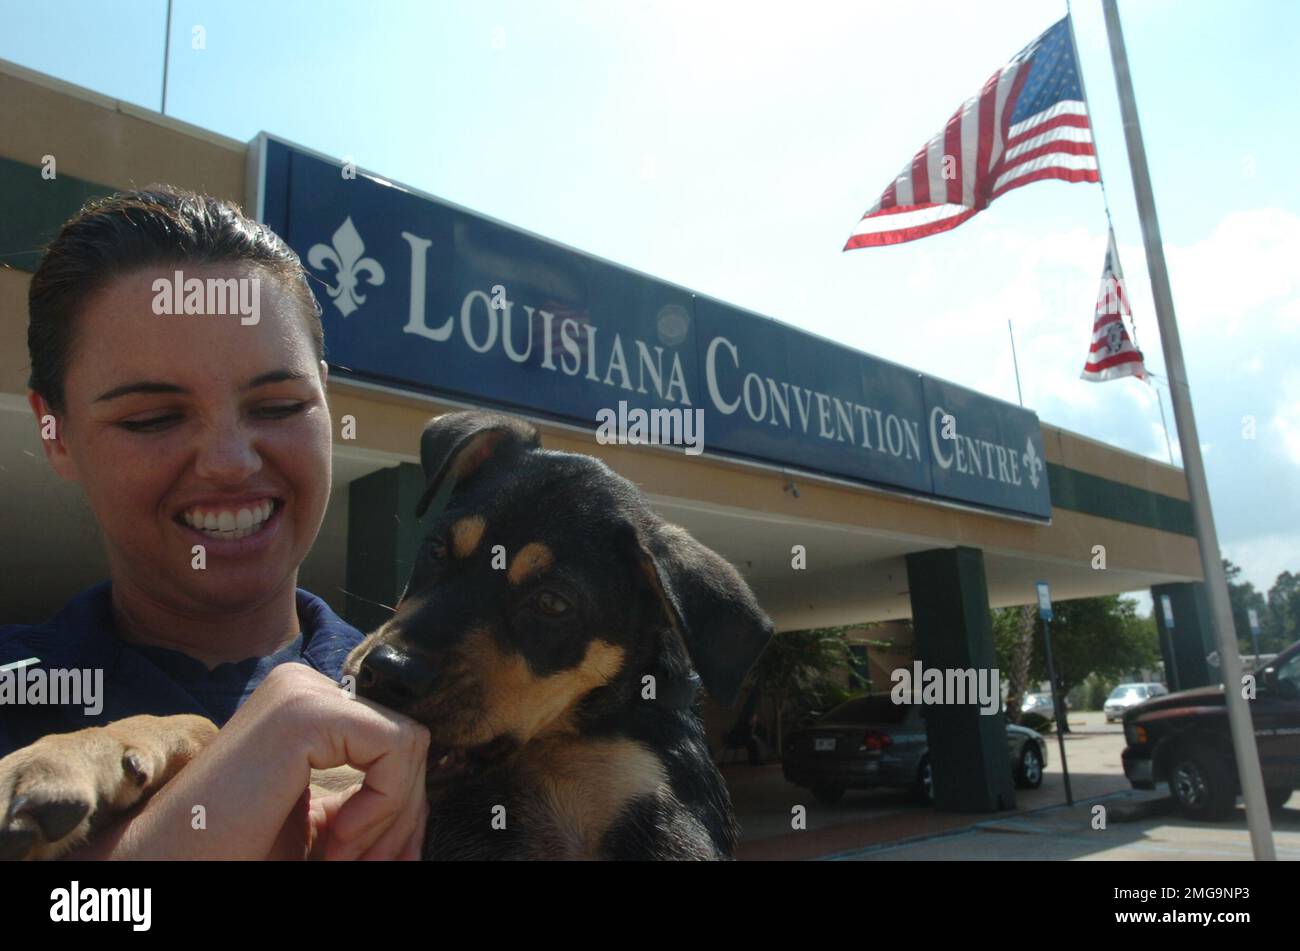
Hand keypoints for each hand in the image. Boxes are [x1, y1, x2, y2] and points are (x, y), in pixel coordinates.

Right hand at [68, 663, 430, 859]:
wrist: (166, 865)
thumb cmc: (235, 850)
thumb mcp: (321, 823)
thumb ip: (369, 803)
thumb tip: (427, 808)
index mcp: (308, 707)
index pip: (394, 742)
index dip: (401, 807)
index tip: (376, 857)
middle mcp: (306, 686)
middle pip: (407, 743)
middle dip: (401, 817)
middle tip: (366, 865)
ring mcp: (304, 692)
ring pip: (409, 746)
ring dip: (391, 818)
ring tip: (341, 857)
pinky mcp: (306, 713)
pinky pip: (395, 749)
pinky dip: (383, 805)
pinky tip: (337, 839)